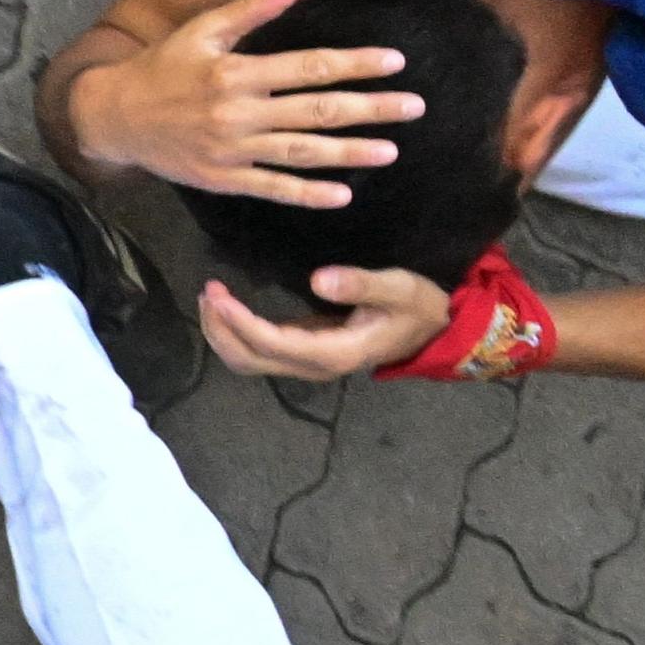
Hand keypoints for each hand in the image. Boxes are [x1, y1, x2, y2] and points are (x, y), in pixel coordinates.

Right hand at [63, 0, 424, 205]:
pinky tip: (342, 194)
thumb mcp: (201, 30)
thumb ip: (253, 8)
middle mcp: (238, 112)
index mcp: (235, 71)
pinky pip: (274, 188)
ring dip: (350, 151)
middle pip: (316, 111)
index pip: (308, 66)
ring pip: (303, 153)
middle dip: (370, 108)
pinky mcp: (225, 180)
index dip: (354, 64)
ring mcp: (232, 150)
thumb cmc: (162, 66)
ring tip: (391, 149)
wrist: (115, 116)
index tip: (395, 61)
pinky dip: (308, 193)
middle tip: (414, 107)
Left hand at [200, 268, 451, 379]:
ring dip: (224, 333)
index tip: (218, 295)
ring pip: (250, 361)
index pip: (272, 344)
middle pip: (251, 360)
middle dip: (222, 330)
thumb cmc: (417, 306)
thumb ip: (360, 284)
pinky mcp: (304, 351)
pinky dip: (235, 332)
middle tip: (209, 291)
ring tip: (211, 297)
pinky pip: (259, 352)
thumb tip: (318, 280)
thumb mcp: (399, 288)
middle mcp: (316, 365)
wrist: (435, 330)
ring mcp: (309, 361)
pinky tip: (227, 306)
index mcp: (336, 352)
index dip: (239, 323)